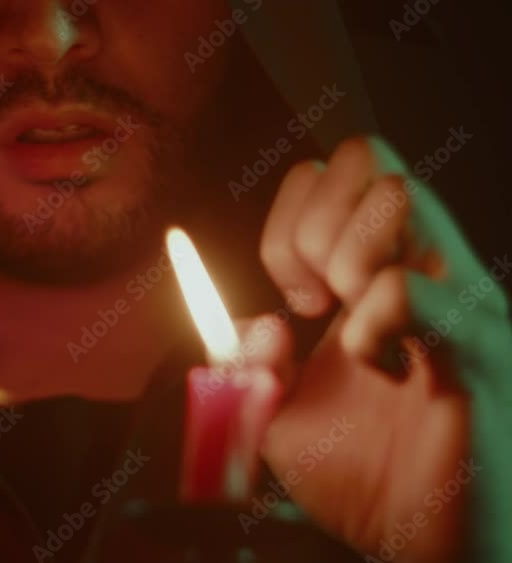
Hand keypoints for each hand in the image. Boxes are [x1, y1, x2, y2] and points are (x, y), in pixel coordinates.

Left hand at [253, 136, 511, 560]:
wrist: (429, 549)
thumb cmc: (368, 481)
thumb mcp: (277, 421)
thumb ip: (249, 367)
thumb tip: (255, 320)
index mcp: (378, 277)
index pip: (334, 171)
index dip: (289, 221)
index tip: (296, 296)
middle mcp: (424, 271)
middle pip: (368, 155)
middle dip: (310, 223)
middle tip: (317, 296)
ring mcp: (457, 302)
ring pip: (399, 195)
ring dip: (345, 257)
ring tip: (353, 325)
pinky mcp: (477, 351)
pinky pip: (413, 290)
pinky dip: (374, 322)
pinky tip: (383, 366)